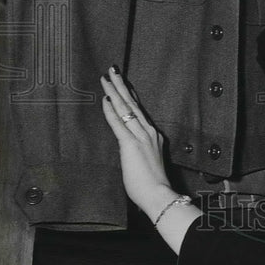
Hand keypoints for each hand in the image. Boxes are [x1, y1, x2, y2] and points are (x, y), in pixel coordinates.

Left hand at [100, 68, 171, 218]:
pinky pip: (118, 123)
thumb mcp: (149, 161)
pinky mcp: (130, 144)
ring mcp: (140, 136)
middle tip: (113, 70)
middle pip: (132, 103)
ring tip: (106, 78)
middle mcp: (148, 131)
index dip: (130, 95)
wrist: (159, 194)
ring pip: (125, 108)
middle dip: (121, 85)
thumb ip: (141, 150)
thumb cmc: (152, 184)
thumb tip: (130, 146)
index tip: (124, 84)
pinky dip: (110, 111)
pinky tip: (105, 100)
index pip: (139, 110)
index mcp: (153, 135)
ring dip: (114, 92)